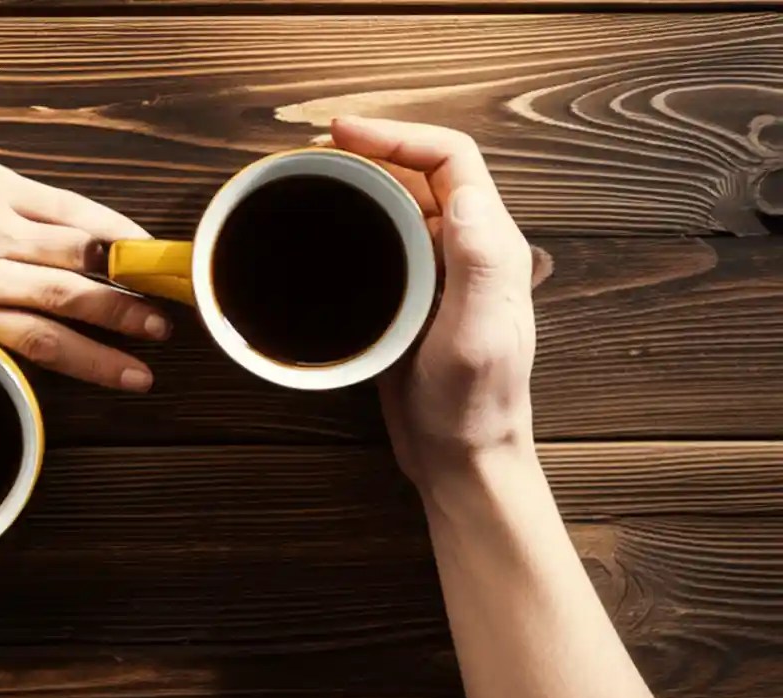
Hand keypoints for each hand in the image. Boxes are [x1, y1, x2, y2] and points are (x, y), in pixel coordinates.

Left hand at [0, 147, 167, 391]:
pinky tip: (129, 231)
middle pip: (69, 297)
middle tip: (163, 329)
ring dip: (123, 267)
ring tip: (160, 281)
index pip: (46, 343)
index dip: (98, 363)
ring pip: (74, 246)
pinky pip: (62, 203)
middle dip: (123, 315)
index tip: (138, 377)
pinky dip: (101, 219)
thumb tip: (44, 341)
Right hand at [329, 117, 551, 488]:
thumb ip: (480, 264)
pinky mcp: (412, 298)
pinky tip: (321, 234)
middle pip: (421, 172)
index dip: (398, 135)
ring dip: (359, 183)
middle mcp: (466, 250)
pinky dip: (353, 223)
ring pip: (399, 205)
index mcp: (490, 247)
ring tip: (310, 181)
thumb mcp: (478, 337)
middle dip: (371, 150)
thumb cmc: (472, 406)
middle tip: (315, 155)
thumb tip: (463, 194)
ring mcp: (439, 274)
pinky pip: (383, 242)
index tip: (342, 134)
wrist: (461, 460)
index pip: (452, 159)